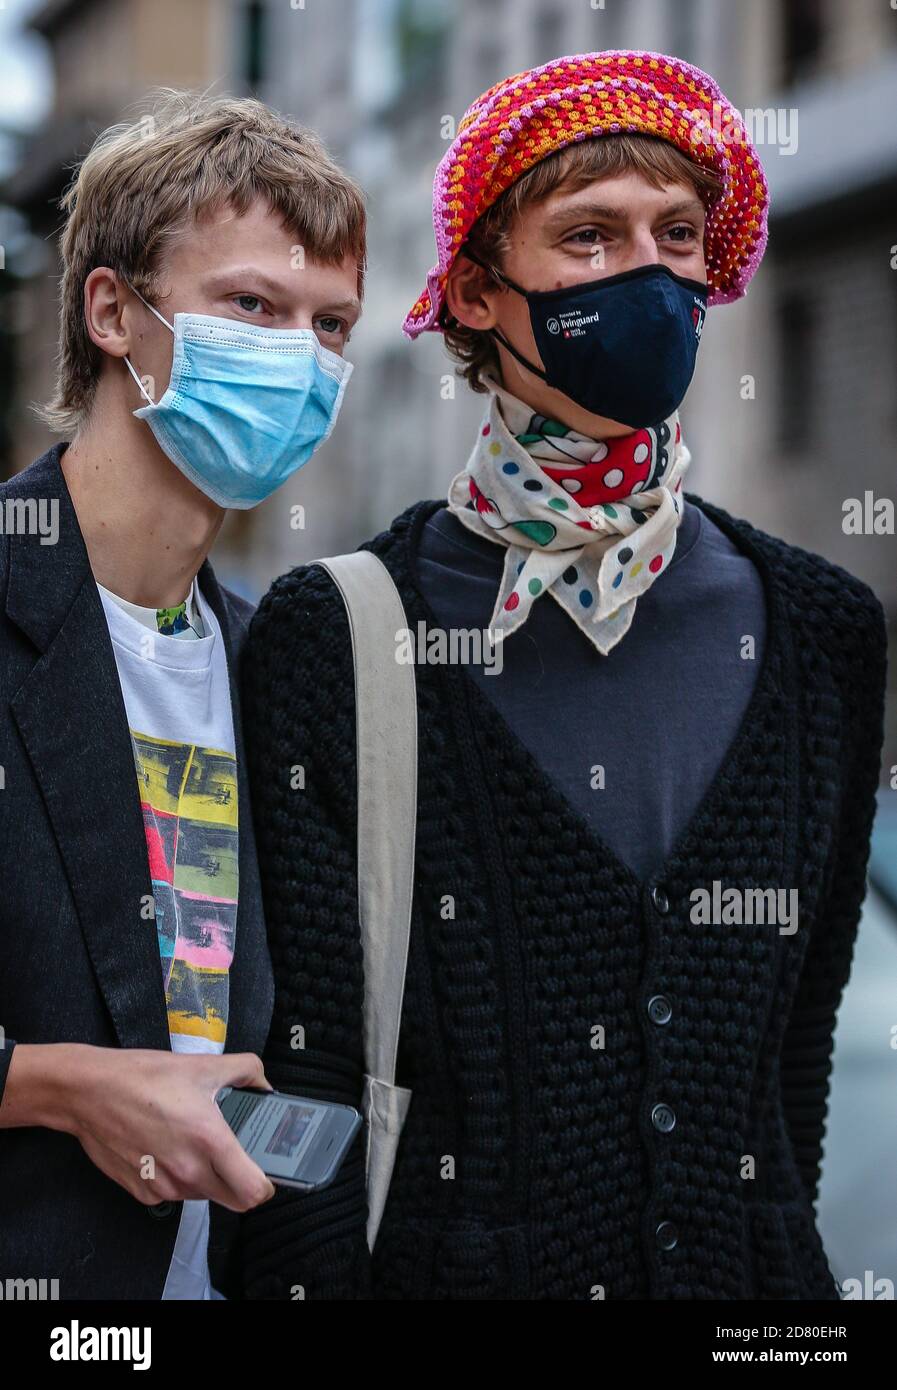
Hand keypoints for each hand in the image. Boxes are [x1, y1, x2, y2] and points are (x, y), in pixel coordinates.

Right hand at [1, 1043, 276, 1210]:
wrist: (89, 1092)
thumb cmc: (144, 1077)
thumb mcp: (202, 1064)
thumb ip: (245, 1071)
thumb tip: (265, 1086)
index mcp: (210, 1141)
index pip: (252, 1192)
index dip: (265, 1186)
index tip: (264, 1171)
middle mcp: (188, 1171)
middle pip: (232, 1199)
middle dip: (239, 1181)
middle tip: (234, 1154)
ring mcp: (164, 1186)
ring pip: (202, 1195)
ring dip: (207, 1177)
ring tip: (193, 1142)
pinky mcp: (142, 1192)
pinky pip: (173, 1194)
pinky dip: (177, 1178)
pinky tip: (166, 1148)